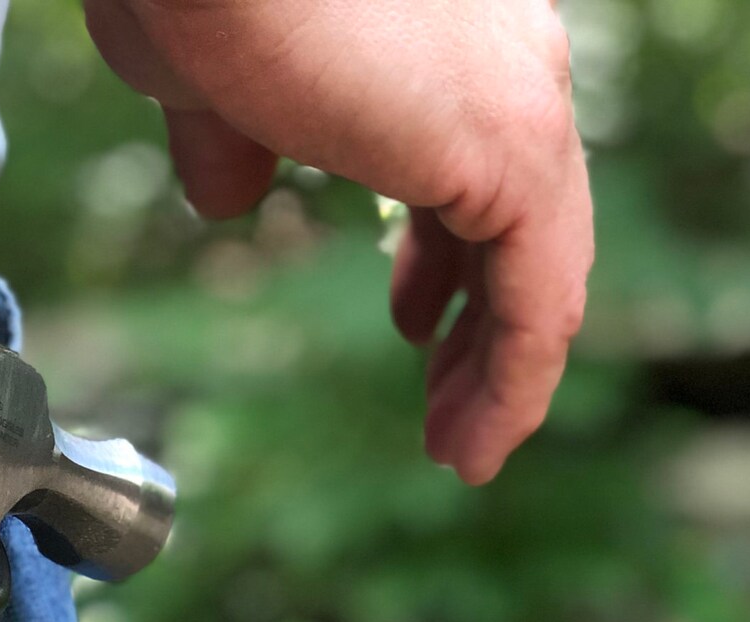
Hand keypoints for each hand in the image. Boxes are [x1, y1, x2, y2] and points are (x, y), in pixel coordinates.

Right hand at [85, 0, 593, 483]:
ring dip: (499, 375)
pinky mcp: (512, 151)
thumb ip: (231, 141)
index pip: (474, 175)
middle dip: (478, 326)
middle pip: (522, 227)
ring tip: (461, 447)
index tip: (414, 325)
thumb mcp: (206, 85)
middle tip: (444, 395)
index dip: (444, 264)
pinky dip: (516, 385)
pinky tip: (478, 444)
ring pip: (542, 274)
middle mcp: (505, 64)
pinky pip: (539, 302)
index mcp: (443, 47)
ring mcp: (518, 105)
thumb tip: (230, 196)